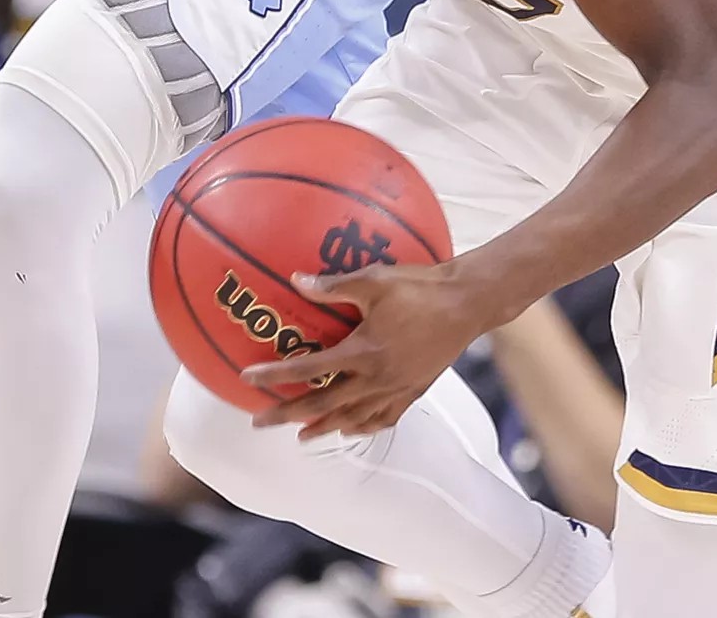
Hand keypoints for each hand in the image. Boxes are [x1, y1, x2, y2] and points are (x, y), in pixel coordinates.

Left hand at [241, 262, 493, 438]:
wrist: (468, 304)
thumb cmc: (420, 286)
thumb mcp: (374, 280)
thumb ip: (332, 286)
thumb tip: (294, 280)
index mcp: (364, 352)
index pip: (310, 370)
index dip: (276, 375)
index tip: (248, 378)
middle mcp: (378, 378)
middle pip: (324, 406)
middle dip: (288, 415)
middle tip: (259, 423)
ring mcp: (397, 389)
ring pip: (353, 419)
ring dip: (324, 428)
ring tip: (301, 436)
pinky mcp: (415, 391)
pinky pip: (384, 419)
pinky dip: (364, 427)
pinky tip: (353, 429)